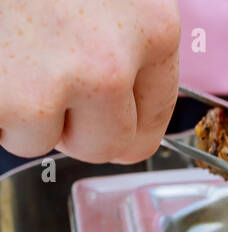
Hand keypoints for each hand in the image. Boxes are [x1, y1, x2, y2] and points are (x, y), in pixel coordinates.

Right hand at [0, 0, 179, 163]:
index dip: (113, 121)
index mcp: (153, 29)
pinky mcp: (10, 96)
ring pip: (38, 138)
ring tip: (8, 48)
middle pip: (102, 146)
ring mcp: (57, 81)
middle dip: (67, 123)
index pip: (148, 125)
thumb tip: (116, 95)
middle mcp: (113, 63)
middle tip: (38, 73)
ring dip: (16, 109)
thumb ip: (123, 34)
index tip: (92, 108)